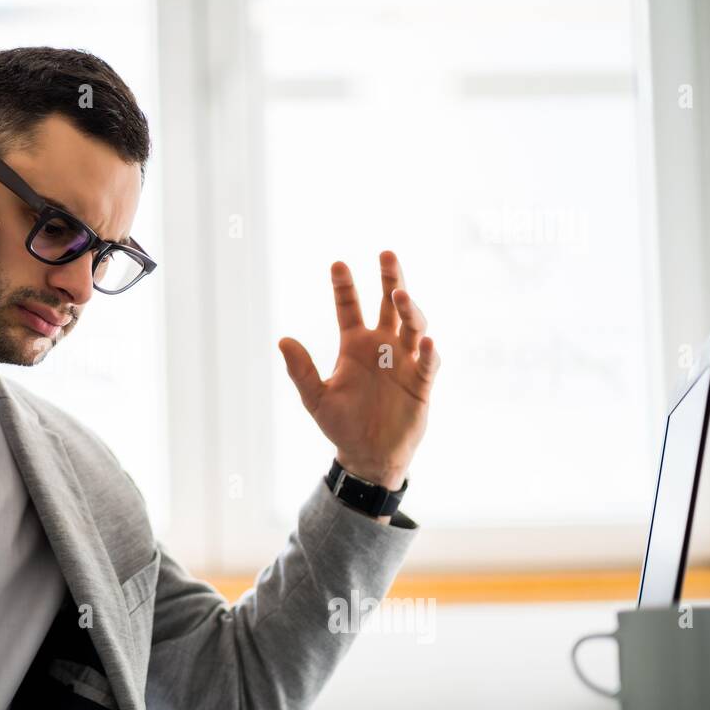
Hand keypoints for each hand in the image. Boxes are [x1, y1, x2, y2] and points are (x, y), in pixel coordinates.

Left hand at [278, 251, 439, 490]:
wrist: (368, 456)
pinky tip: (423, 340)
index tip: (337, 263)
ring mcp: (403, 362)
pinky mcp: (421, 382)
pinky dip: (427, 351)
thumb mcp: (317, 398)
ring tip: (399, 294)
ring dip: (408, 309)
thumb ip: (302, 370)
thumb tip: (283, 340)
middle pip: (388, 305)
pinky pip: (427, 362)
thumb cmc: (341, 426)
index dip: (344, 286)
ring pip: (412, 325)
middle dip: (389, 279)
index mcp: (354, 345)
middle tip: (386, 254)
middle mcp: (381, 346)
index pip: (349, 307)